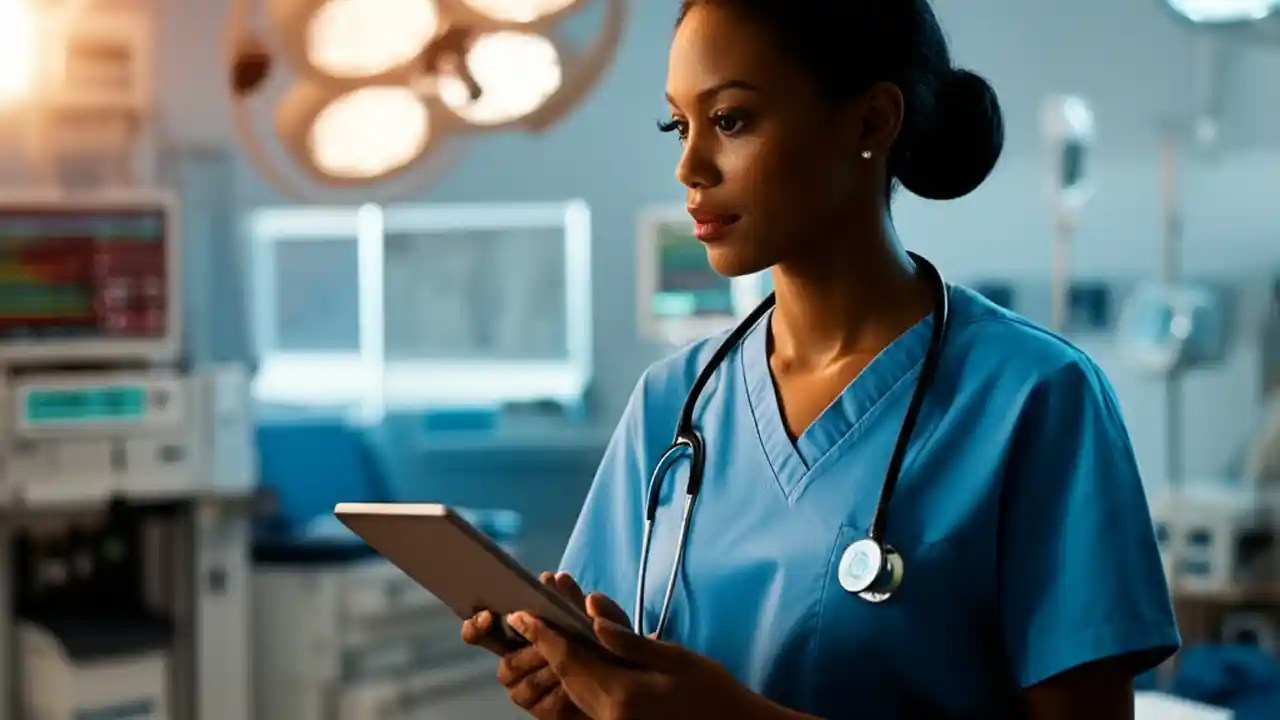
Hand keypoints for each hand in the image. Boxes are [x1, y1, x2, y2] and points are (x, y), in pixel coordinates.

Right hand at [461, 572, 629, 718]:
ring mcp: (526, 691)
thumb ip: (576, 598)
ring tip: (572, 666)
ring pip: (524, 686)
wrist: (626, 681)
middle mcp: (516, 663)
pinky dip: (563, 695)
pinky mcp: (542, 712)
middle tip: (554, 648)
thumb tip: (556, 577)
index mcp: (520, 635)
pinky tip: (577, 688)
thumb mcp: (599, 618)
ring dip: (550, 673)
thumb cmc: (606, 645)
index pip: (482, 631)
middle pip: (507, 663)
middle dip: (533, 655)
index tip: (487, 616)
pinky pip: (543, 705)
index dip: (476, 626)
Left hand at [505, 609, 779, 719]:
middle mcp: (610, 715)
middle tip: (525, 615)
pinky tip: (573, 656)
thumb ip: (629, 640)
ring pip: (572, 689)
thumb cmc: (712, 691)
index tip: (521, 614)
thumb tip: (592, 613)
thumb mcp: (674, 658)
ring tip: (544, 629)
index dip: (544, 634)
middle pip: (565, 676)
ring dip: (557, 659)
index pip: (571, 659)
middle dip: (544, 644)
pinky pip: (586, 699)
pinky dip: (575, 675)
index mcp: (623, 695)